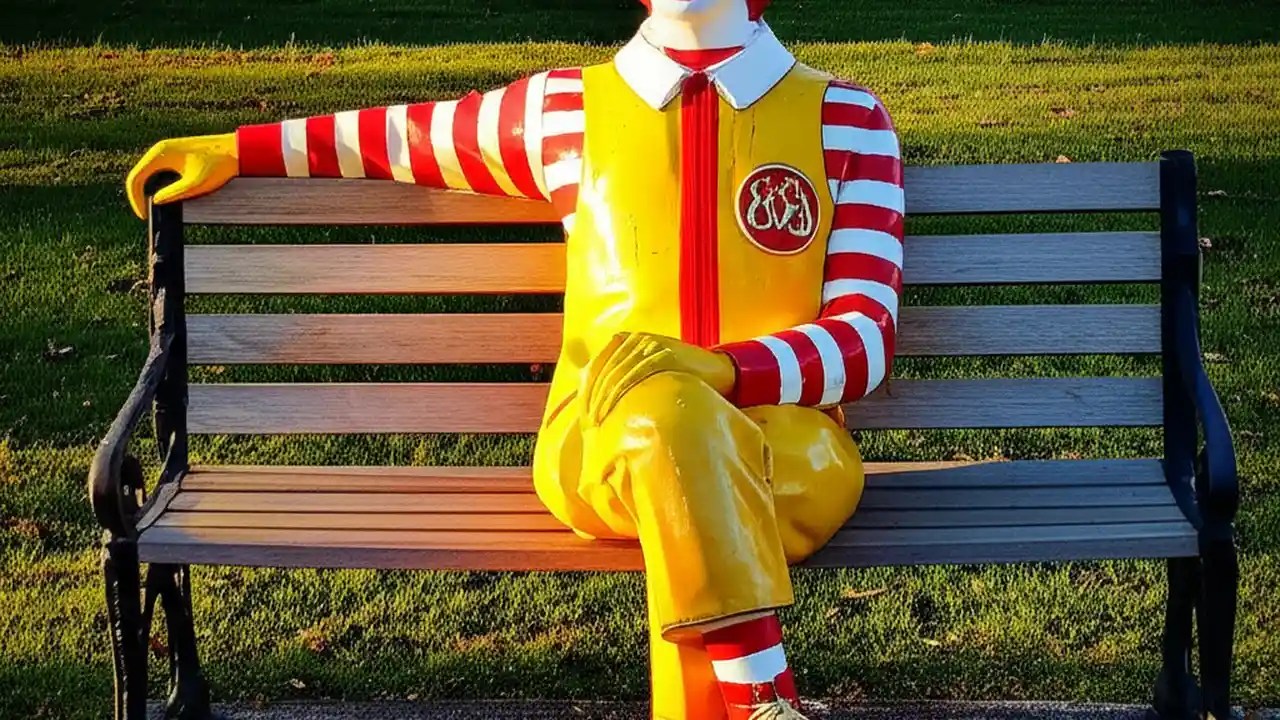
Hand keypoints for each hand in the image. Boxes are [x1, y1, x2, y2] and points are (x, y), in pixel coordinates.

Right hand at [125, 133, 239, 219]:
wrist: (237, 150)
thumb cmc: (219, 164)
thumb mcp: (197, 184)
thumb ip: (174, 193)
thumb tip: (156, 201)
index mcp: (160, 153)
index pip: (135, 178)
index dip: (135, 199)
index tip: (144, 215)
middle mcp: (160, 150)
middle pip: (139, 176)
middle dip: (141, 196)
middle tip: (148, 215)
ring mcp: (168, 152)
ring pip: (149, 175)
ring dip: (149, 191)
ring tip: (156, 209)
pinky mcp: (176, 156)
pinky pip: (160, 173)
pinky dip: (159, 186)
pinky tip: (167, 198)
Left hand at [581, 332, 735, 425]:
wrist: (719, 371)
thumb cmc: (682, 376)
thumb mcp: (653, 371)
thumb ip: (630, 377)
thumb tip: (602, 399)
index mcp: (630, 341)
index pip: (600, 365)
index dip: (588, 390)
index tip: (584, 413)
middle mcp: (637, 340)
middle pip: (606, 369)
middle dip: (594, 397)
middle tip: (588, 422)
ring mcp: (651, 345)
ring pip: (618, 372)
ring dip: (606, 398)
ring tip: (599, 420)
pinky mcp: (664, 354)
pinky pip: (637, 373)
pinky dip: (624, 392)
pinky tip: (617, 408)